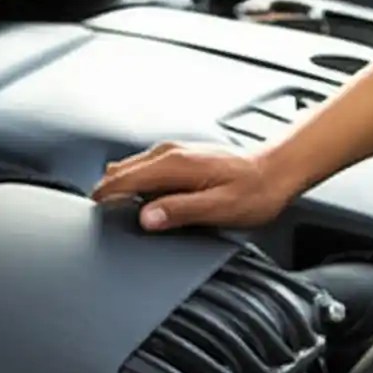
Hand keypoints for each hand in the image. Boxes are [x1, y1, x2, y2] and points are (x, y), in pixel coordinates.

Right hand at [91, 142, 295, 231]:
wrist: (278, 171)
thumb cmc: (255, 191)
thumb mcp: (220, 208)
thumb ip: (180, 211)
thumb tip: (146, 218)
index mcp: (173, 164)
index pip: (121, 180)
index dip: (103, 200)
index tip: (95, 217)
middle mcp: (169, 153)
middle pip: (120, 173)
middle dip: (108, 194)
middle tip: (107, 220)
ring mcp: (175, 152)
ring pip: (131, 169)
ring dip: (123, 188)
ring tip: (125, 213)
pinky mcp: (182, 157)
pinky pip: (146, 169)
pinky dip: (138, 184)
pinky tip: (148, 201)